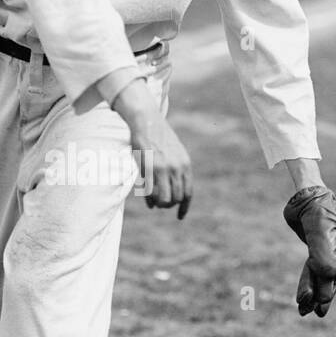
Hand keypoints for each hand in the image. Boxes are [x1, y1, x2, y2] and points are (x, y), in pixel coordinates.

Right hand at [113, 78, 191, 218]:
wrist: (147, 120)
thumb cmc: (158, 138)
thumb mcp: (174, 153)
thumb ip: (176, 170)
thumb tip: (174, 189)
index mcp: (185, 164)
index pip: (188, 192)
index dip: (184, 206)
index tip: (180, 216)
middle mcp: (177, 168)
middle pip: (177, 198)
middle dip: (169, 205)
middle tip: (162, 205)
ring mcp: (163, 169)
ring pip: (165, 199)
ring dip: (160, 204)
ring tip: (155, 203)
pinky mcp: (149, 168)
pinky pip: (151, 192)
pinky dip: (150, 200)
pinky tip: (149, 203)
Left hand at [283, 185, 335, 316]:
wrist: (308, 193)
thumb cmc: (315, 208)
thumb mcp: (319, 227)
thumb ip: (322, 251)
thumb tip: (327, 275)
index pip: (332, 273)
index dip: (324, 290)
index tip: (316, 306)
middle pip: (329, 278)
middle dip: (319, 296)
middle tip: (309, 313)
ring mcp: (332, 251)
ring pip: (322, 276)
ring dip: (313, 292)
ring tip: (303, 310)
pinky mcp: (320, 250)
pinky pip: (315, 269)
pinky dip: (309, 281)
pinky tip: (304, 294)